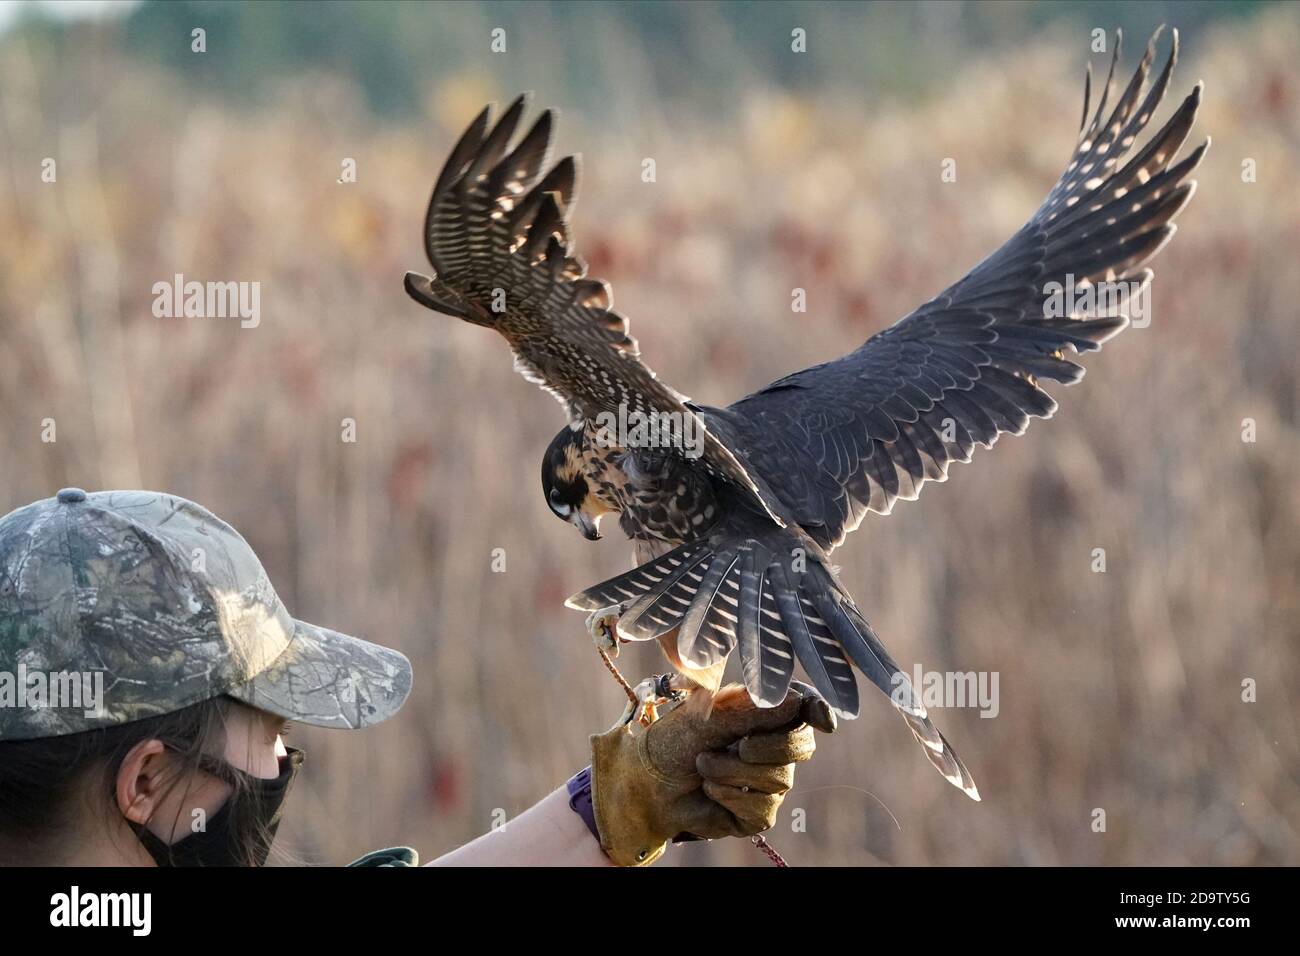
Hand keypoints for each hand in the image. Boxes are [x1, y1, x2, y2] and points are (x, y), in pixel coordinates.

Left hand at [589, 681, 834, 865]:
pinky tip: (709, 789)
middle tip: (738, 745)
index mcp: (763, 713)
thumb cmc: (674, 739)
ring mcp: (766, 781)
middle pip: (801, 746)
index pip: (805, 708)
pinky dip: (730, 796)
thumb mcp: (710, 715)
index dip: (819, 712)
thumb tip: (796, 700)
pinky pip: (762, 808)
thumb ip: (752, 708)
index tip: (824, 721)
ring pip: (779, 780)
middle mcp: (772, 745)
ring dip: (734, 771)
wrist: (645, 781)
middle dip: (769, 747)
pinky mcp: (756, 813)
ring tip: (704, 765)